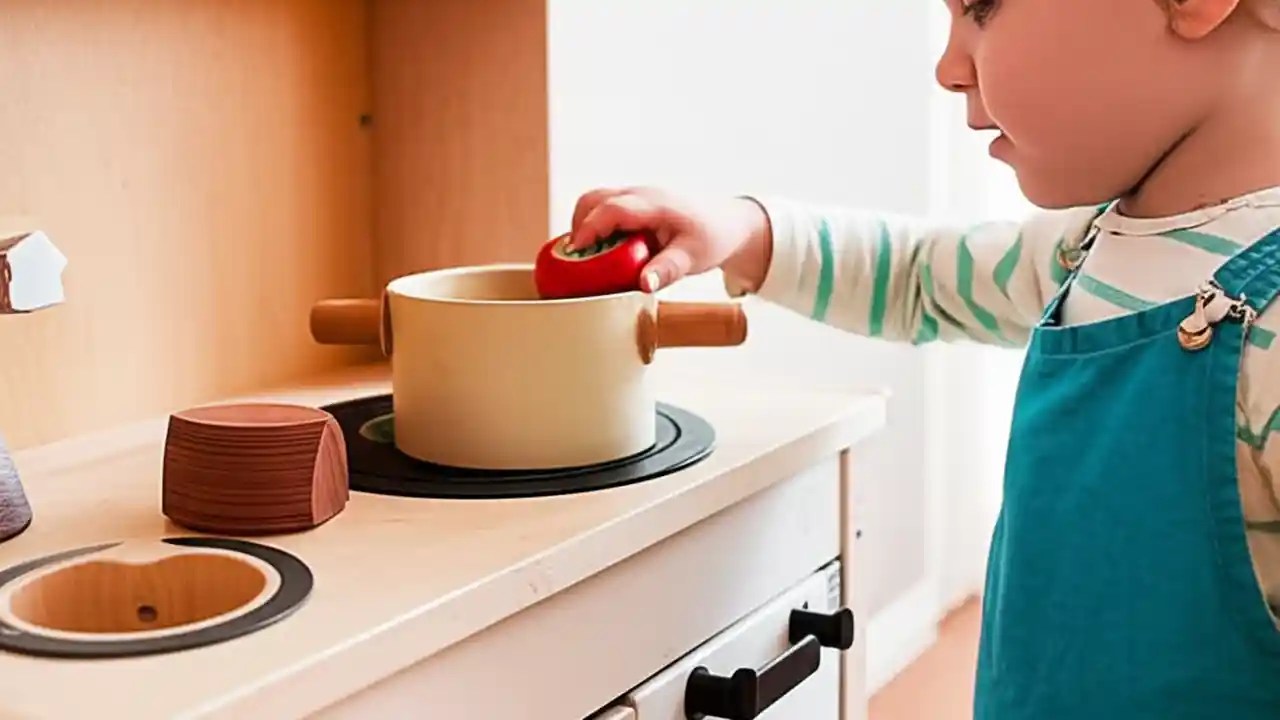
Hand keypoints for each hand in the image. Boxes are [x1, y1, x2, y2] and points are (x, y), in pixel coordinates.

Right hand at [567, 187, 772, 292]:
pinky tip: (606, 253)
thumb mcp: (692, 258)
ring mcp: (636, 197)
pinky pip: (606, 210)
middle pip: (594, 198)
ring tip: (590, 259)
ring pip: (596, 202)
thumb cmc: (713, 237)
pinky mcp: (635, 205)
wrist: (729, 223)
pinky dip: (597, 228)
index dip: (588, 228)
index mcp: (654, 204)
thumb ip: (667, 270)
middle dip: (578, 225)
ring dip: (586, 226)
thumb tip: (644, 284)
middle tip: (576, 258)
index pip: (611, 208)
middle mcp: (641, 195)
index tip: (575, 251)